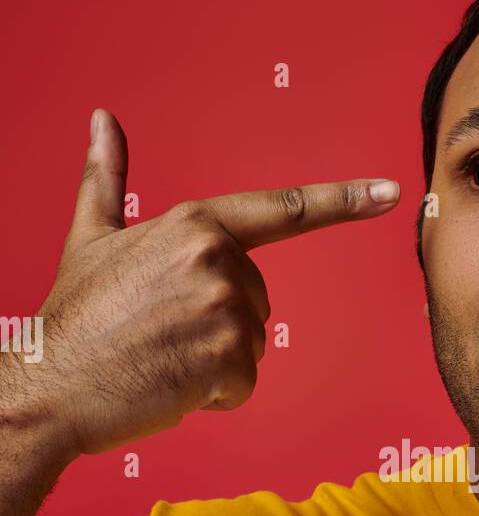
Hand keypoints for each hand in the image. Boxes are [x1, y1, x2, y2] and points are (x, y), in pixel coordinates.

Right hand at [21, 108, 400, 456]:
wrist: (50, 385)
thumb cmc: (75, 316)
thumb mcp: (91, 237)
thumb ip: (107, 178)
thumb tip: (102, 120)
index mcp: (196, 223)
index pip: (284, 211)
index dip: (344, 200)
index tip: (390, 192)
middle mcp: (218, 259)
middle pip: (259, 300)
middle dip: (220, 324)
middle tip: (162, 333)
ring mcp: (224, 310)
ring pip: (254, 344)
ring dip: (216, 362)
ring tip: (161, 357)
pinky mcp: (226, 360)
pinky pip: (244, 384)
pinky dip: (215, 395)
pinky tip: (171, 385)